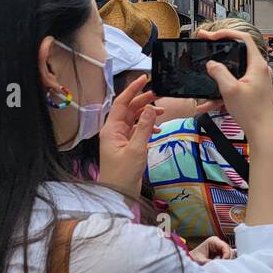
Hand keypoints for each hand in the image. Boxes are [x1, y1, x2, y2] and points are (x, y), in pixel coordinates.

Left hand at [96, 74, 159, 194]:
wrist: (118, 193)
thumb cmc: (123, 174)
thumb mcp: (136, 149)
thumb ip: (144, 127)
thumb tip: (151, 108)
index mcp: (111, 129)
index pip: (121, 103)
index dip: (133, 90)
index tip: (144, 79)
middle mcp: (113, 131)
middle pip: (128, 109)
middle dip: (142, 101)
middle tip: (159, 95)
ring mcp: (120, 138)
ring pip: (133, 119)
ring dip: (146, 114)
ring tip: (162, 113)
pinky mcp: (126, 146)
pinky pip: (137, 130)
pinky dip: (147, 127)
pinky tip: (157, 130)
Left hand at [189, 236, 234, 263]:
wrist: (190, 259)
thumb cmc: (193, 257)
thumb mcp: (200, 260)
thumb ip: (209, 262)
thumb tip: (217, 266)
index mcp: (213, 240)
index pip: (225, 247)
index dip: (227, 255)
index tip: (224, 263)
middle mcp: (218, 243)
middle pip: (229, 250)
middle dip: (227, 259)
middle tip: (224, 266)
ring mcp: (220, 248)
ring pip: (230, 255)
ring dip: (227, 261)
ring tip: (222, 267)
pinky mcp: (221, 254)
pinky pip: (227, 258)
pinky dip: (226, 262)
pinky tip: (222, 266)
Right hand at [196, 30, 272, 138]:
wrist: (262, 130)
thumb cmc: (250, 112)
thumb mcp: (230, 90)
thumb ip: (219, 73)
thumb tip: (211, 63)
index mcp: (257, 65)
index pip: (244, 38)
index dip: (227, 33)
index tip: (211, 36)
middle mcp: (260, 68)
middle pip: (239, 48)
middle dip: (221, 44)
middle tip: (205, 40)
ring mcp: (257, 77)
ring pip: (237, 64)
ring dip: (221, 63)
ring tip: (206, 59)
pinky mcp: (253, 87)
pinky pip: (237, 78)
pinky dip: (225, 81)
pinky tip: (211, 91)